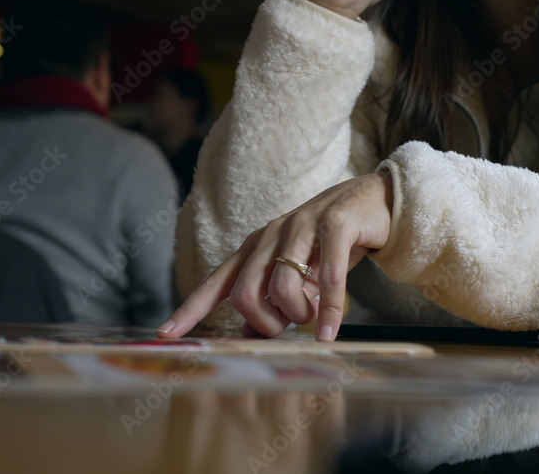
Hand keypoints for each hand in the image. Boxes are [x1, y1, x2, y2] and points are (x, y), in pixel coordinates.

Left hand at [156, 173, 394, 340]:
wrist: (374, 201)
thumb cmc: (329, 245)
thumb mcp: (296, 275)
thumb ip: (271, 303)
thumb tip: (247, 337)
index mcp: (255, 248)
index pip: (215, 282)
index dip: (189, 309)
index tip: (164, 334)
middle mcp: (271, 234)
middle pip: (244, 293)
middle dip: (265, 323)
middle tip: (288, 326)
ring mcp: (301, 226)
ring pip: (281, 286)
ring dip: (297, 315)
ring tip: (313, 317)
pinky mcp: (334, 225)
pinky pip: (327, 277)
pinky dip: (327, 311)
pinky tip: (329, 332)